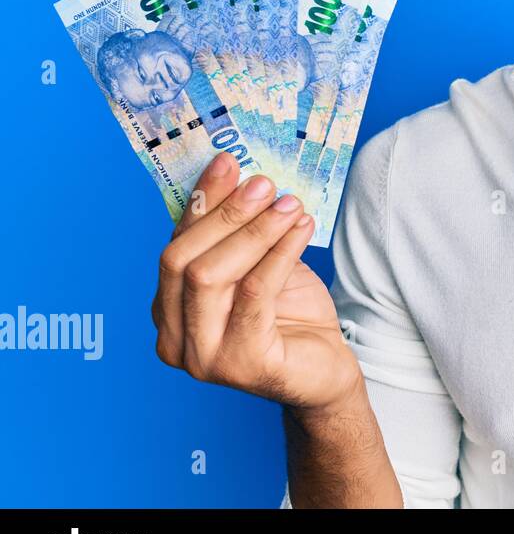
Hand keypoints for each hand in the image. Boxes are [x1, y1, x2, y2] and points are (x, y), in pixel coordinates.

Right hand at [152, 151, 363, 413]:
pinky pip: (254, 294)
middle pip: (183, 261)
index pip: (174, 248)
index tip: (227, 162)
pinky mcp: (242, 364)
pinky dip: (278, 253)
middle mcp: (174, 339)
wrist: (326, 371)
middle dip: (225, 215)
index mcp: (168, 312)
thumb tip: (237, 173)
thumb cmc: (289, 317)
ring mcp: (203, 357)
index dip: (201, 203)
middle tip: (263, 184)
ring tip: (289, 204)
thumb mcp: (258, 266)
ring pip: (211, 276)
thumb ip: (237, 234)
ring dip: (254, 232)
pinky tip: (301, 228)